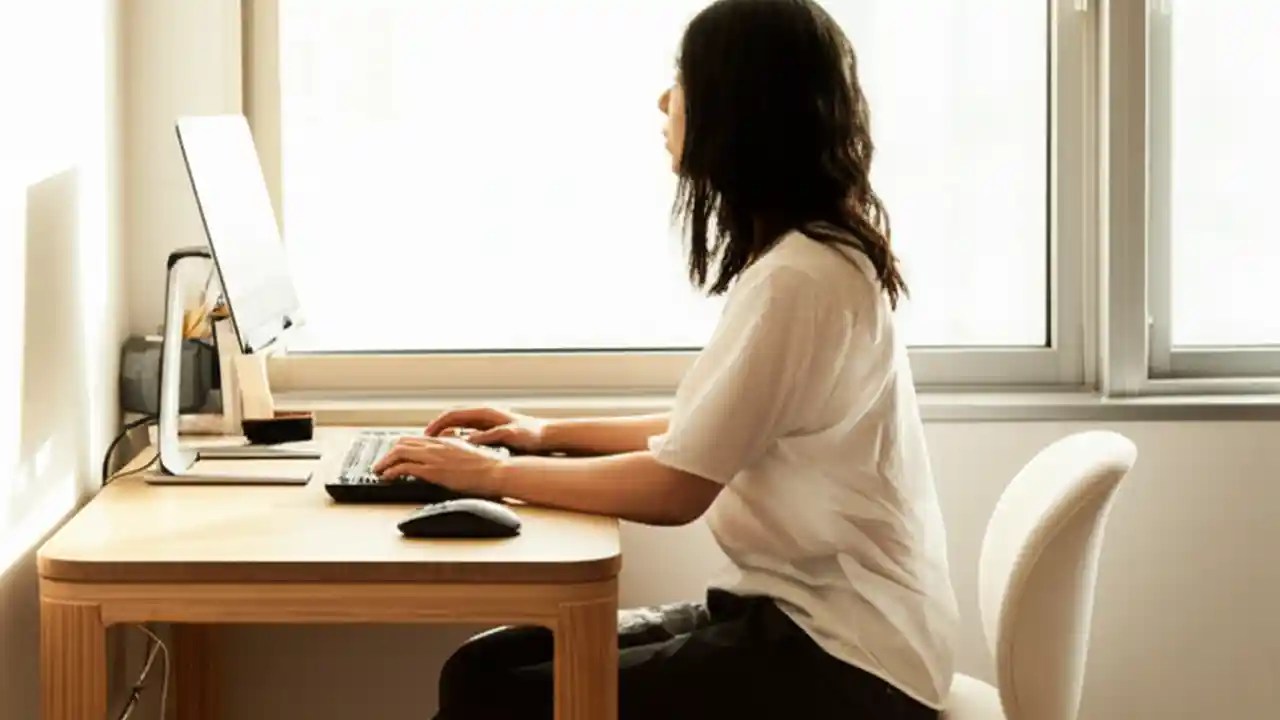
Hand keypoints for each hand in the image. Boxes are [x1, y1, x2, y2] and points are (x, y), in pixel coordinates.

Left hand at [372, 436, 506, 496]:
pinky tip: (386, 477)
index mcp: (446, 441)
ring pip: (399, 452)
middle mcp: (437, 445)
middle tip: (381, 464)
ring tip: (378, 470)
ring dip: (385, 461)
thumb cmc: (488, 466)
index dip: (401, 446)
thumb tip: (449, 448)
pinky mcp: (433, 470)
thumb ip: (456, 448)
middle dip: (389, 453)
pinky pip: (405, 468)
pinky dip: (391, 471)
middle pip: (403, 442)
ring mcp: (434, 457)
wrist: (496, 471)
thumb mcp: (470, 452)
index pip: (415, 439)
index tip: (394, 456)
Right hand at [424, 407, 547, 453]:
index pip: (452, 414)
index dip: (436, 425)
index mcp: (485, 413)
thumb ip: (489, 436)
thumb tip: (467, 440)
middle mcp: (483, 415)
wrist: (546, 434)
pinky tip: (453, 451)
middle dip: (435, 429)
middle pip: (451, 419)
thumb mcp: (510, 435)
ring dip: (444, 435)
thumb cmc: (530, 434)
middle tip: (421, 443)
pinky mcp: (490, 430)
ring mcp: (486, 421)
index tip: (425, 436)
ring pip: (457, 426)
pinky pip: (466, 432)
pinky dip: (456, 439)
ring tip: (432, 449)